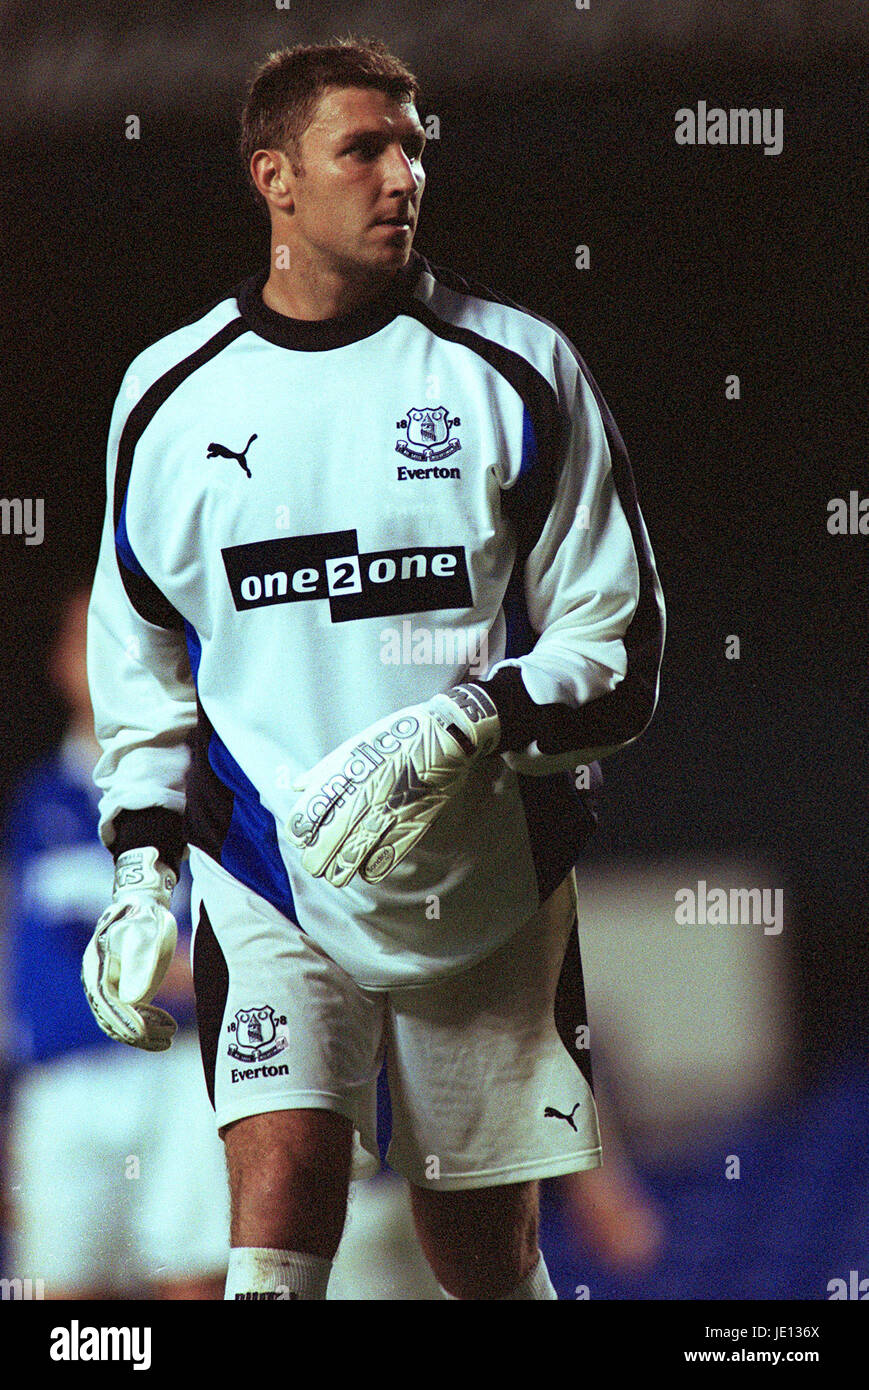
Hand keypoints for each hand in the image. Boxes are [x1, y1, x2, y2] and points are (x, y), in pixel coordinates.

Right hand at [82, 846, 178, 1050]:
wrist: (142, 904)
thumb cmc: (145, 915)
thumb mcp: (145, 931)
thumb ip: (140, 960)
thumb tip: (133, 998)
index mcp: (97, 962)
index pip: (105, 999)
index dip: (123, 1018)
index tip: (143, 1032)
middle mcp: (96, 977)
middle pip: (109, 1016)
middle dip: (135, 1033)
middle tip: (163, 1040)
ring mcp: (107, 985)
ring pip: (117, 1020)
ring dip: (141, 1035)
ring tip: (168, 1040)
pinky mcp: (119, 990)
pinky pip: (127, 1015)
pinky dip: (144, 1025)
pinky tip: (166, 1028)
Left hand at [288, 683, 499, 886]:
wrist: (445, 734)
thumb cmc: (398, 735)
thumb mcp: (355, 745)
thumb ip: (325, 770)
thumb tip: (297, 787)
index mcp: (345, 776)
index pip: (309, 816)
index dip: (301, 833)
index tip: (301, 839)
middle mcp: (362, 796)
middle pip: (328, 842)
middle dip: (318, 859)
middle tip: (315, 865)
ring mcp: (388, 813)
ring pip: (354, 855)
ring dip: (341, 869)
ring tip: (336, 875)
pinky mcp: (412, 823)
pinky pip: (387, 856)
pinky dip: (373, 868)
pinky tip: (366, 871)